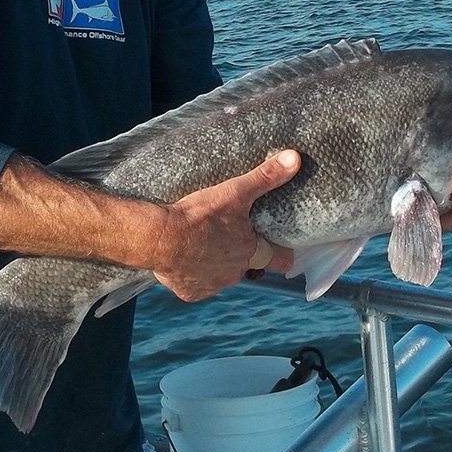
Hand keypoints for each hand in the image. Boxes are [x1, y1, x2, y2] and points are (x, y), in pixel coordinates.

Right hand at [154, 150, 299, 301]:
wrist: (157, 238)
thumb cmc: (196, 217)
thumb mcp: (234, 192)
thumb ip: (265, 177)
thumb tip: (294, 159)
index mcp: (250, 252)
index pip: (281, 260)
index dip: (283, 252)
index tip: (281, 245)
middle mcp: (235, 274)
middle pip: (247, 265)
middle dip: (240, 251)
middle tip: (227, 232)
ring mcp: (212, 286)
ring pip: (221, 275)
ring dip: (216, 262)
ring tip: (203, 241)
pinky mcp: (190, 292)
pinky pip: (197, 284)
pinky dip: (193, 272)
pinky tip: (185, 255)